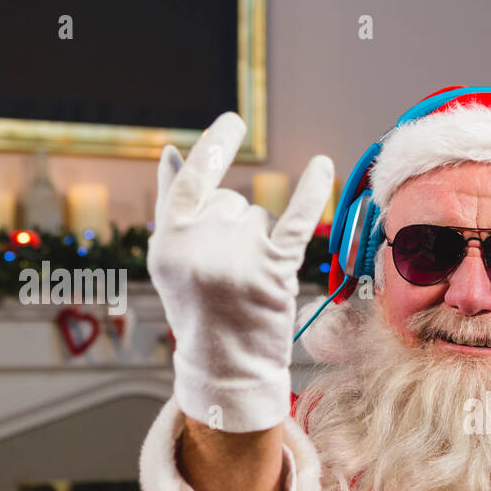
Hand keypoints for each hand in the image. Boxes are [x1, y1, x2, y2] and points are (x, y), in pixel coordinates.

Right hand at [148, 112, 334, 431]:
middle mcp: (199, 245)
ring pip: (258, 217)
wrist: (227, 368)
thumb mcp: (174, 262)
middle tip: (227, 273)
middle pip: (231, 203)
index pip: (191, 181)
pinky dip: (311, 190)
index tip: (233, 122)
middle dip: (235, 228)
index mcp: (167, 241)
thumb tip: (171, 152)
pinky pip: (293, 220)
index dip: (214, 149)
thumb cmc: (200, 310)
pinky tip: (322, 163)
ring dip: (258, 241)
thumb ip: (174, 209)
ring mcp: (235, 258)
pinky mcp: (272, 272)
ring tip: (246, 282)